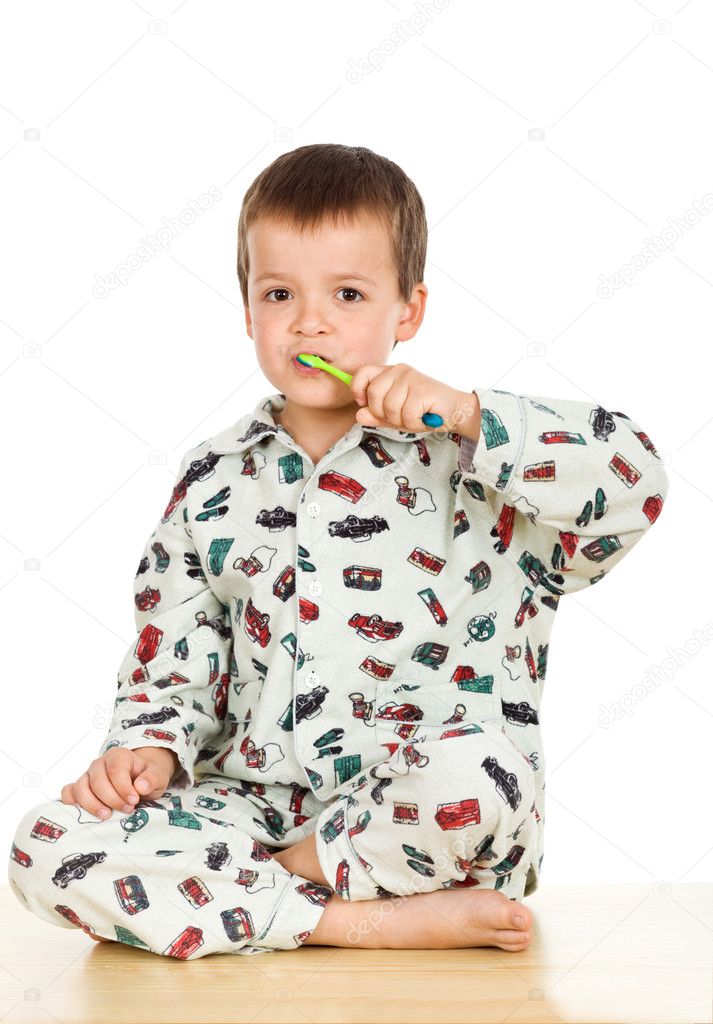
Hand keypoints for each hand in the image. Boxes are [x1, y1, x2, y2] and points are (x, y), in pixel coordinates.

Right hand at [60, 746, 178, 819]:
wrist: (139, 779)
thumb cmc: (147, 777)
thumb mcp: (158, 775)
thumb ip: (152, 778)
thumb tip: (140, 787)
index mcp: (119, 756)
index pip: (116, 770)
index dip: (123, 788)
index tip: (134, 801)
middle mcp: (100, 764)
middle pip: (97, 781)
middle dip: (111, 799)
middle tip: (127, 809)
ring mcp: (87, 775)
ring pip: (80, 788)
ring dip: (92, 805)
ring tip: (107, 816)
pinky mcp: (79, 788)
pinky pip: (68, 793)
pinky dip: (72, 804)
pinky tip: (85, 814)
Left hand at [349, 363, 476, 433]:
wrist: (455, 411)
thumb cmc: (424, 412)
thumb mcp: (395, 416)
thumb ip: (376, 416)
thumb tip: (359, 415)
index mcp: (390, 373)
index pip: (363, 373)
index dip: (358, 390)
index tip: (365, 404)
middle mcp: (399, 370)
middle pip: (373, 394)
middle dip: (384, 413)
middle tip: (401, 416)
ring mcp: (411, 378)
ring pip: (389, 407)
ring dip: (402, 420)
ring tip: (416, 416)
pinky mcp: (421, 390)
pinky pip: (406, 414)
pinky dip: (414, 423)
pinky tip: (424, 418)